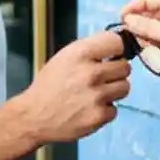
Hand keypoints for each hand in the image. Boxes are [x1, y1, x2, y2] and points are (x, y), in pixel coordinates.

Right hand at [15, 31, 131, 143]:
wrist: (34, 116)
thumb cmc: (49, 85)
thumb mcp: (64, 57)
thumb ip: (90, 50)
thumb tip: (118, 45)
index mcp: (80, 53)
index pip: (117, 42)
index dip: (116, 49)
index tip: (112, 55)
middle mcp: (91, 72)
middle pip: (125, 67)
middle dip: (115, 72)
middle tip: (102, 78)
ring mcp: (96, 95)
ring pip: (125, 87)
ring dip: (113, 91)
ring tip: (96, 94)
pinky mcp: (99, 116)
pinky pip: (114, 109)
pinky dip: (104, 111)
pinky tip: (90, 109)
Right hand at [120, 0, 159, 97]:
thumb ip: (148, 27)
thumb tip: (126, 19)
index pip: (146, 0)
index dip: (132, 7)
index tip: (121, 21)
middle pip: (144, 17)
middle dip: (136, 27)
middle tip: (133, 41)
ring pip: (146, 33)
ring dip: (142, 41)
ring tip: (146, 51)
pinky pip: (152, 46)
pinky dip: (148, 51)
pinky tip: (151, 58)